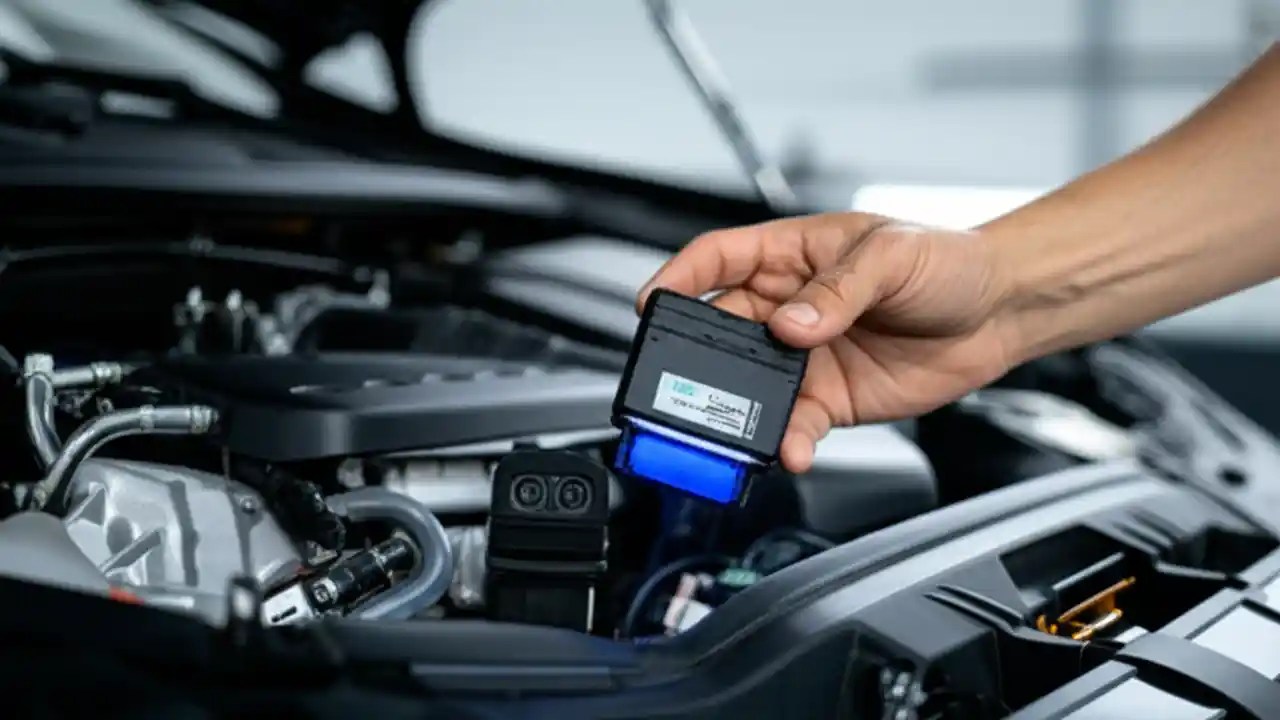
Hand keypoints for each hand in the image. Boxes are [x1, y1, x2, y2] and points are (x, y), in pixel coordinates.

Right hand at [638, 213, 1017, 473]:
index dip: (678, 278)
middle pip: (719, 330)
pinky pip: (791, 423)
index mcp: (791, 255)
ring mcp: (804, 355)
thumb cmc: (946, 264)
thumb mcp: (892, 257)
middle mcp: (787, 306)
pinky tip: (790, 450)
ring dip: (737, 410)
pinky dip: (785, 441)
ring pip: (749, 386)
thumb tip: (790, 323)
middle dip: (696, 359)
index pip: (717, 260)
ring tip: (734, 430)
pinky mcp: (828, 398)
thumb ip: (837, 290)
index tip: (652, 305)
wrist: (998, 314)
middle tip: (683, 385)